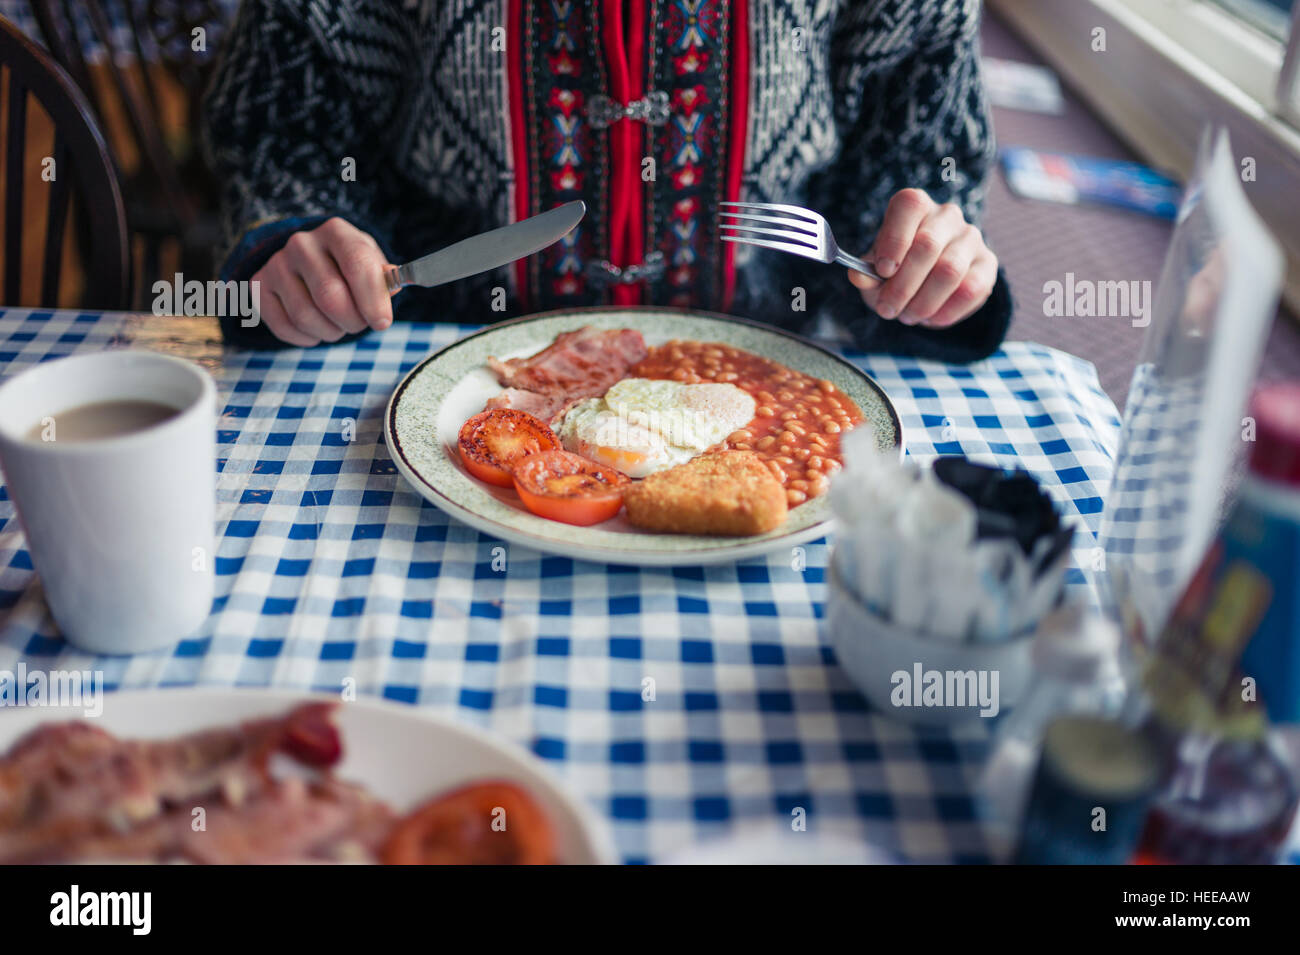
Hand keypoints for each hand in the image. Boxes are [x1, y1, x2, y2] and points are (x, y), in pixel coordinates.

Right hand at [251, 217, 392, 345]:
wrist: (308, 259)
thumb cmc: (348, 265)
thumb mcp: (370, 262)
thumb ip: (384, 277)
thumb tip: (392, 289)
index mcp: (336, 232)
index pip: (357, 265)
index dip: (373, 299)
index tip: (382, 322)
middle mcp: (301, 243)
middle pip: (330, 297)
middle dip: (352, 321)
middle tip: (360, 323)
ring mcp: (276, 264)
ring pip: (306, 316)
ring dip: (331, 332)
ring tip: (339, 325)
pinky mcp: (259, 286)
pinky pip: (284, 327)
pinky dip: (307, 338)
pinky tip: (317, 330)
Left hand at [847, 189, 997, 328]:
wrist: (928, 281)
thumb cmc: (897, 269)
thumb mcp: (875, 271)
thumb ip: (866, 273)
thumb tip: (858, 277)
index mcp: (915, 206)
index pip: (909, 206)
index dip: (894, 240)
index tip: (882, 271)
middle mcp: (946, 215)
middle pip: (927, 245)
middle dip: (903, 286)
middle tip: (887, 309)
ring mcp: (970, 237)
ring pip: (950, 270)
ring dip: (924, 302)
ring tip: (908, 316)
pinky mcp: (987, 263)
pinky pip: (971, 289)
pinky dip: (947, 311)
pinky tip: (931, 319)